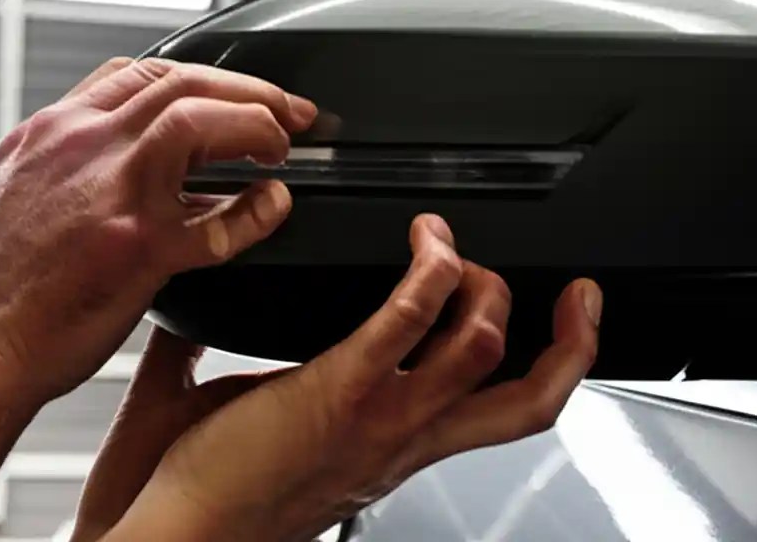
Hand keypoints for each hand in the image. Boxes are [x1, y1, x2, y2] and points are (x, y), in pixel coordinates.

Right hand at [0, 56, 316, 404]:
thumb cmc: (2, 284)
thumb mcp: (23, 190)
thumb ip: (77, 159)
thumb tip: (140, 156)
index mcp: (54, 131)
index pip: (140, 72)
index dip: (203, 77)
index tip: (236, 94)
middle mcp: (81, 147)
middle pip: (182, 82)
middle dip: (251, 89)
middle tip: (289, 110)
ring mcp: (111, 193)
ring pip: (197, 120)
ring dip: (255, 125)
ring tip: (279, 148)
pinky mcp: (138, 249)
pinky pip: (218, 220)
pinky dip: (257, 210)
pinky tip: (273, 208)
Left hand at [73, 214, 601, 541]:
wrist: (176, 539)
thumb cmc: (209, 495)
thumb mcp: (271, 428)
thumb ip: (267, 371)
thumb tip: (220, 317)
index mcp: (400, 445)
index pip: (505, 413)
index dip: (552, 369)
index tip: (561, 326)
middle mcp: (408, 439)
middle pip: (531, 399)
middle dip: (574, 341)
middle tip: (580, 292)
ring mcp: (383, 418)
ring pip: (483, 348)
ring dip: (485, 284)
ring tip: (455, 247)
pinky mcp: (342, 393)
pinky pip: (410, 321)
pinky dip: (431, 272)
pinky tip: (426, 244)